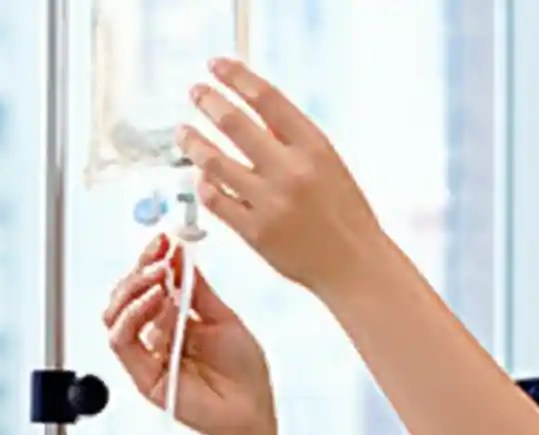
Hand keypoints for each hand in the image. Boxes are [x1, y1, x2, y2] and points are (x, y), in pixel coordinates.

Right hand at [103, 234, 274, 434]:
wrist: (252, 407)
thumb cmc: (243, 369)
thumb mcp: (223, 318)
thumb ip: (198, 290)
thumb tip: (180, 255)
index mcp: (173, 320)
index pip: (149, 285)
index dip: (152, 260)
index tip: (163, 240)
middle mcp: (155, 335)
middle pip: (126, 297)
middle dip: (140, 270)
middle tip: (159, 256)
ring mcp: (147, 355)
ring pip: (116, 316)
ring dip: (134, 290)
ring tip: (159, 277)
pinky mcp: (143, 376)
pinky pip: (124, 342)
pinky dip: (134, 317)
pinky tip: (154, 301)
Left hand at [176, 58, 387, 293]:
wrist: (355, 265)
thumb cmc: (345, 215)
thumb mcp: (329, 166)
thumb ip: (293, 142)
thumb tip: (250, 112)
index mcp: (314, 148)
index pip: (267, 99)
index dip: (237, 77)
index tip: (217, 65)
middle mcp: (291, 171)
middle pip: (235, 124)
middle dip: (208, 102)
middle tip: (195, 92)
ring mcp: (270, 202)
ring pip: (214, 162)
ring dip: (193, 142)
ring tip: (183, 132)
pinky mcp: (254, 231)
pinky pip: (215, 199)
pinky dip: (204, 185)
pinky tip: (202, 177)